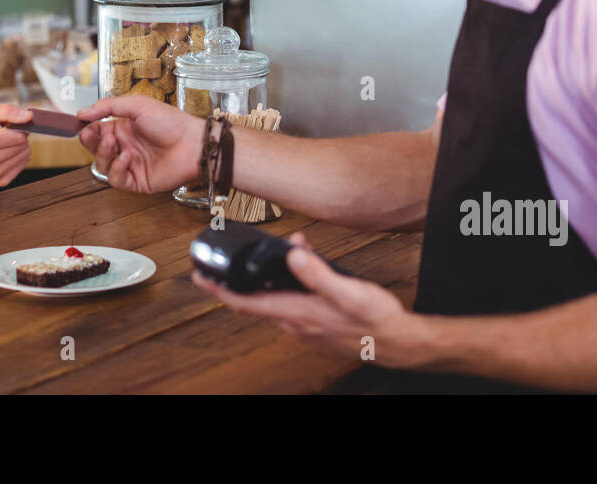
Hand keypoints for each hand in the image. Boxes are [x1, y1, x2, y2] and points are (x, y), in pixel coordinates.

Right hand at [0, 103, 31, 185]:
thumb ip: (7, 111)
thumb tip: (29, 117)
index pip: (17, 137)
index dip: (19, 126)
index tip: (9, 123)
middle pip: (22, 147)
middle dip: (19, 136)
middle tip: (4, 132)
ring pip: (24, 157)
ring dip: (20, 146)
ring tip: (3, 141)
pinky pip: (21, 167)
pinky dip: (18, 157)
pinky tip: (7, 151)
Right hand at [76, 95, 203, 193]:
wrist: (192, 144)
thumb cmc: (170, 122)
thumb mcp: (138, 105)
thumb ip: (109, 106)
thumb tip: (83, 112)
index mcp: (124, 128)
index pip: (97, 131)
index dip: (88, 129)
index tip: (81, 124)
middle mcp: (125, 146)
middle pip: (96, 149)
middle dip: (91, 142)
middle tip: (91, 134)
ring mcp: (130, 165)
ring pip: (103, 165)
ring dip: (103, 153)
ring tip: (114, 143)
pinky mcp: (137, 181)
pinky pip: (116, 179)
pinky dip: (117, 168)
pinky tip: (126, 157)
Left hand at [191, 231, 431, 368]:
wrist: (397, 342)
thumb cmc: (374, 320)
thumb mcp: (347, 290)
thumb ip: (318, 273)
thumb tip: (293, 255)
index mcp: (296, 312)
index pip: (245, 303)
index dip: (219, 290)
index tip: (199, 278)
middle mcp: (295, 321)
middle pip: (253, 302)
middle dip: (236, 282)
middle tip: (221, 265)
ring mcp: (304, 324)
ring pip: (272, 301)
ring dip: (263, 281)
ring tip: (267, 257)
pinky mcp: (315, 323)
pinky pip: (289, 302)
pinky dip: (284, 285)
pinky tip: (299, 270)